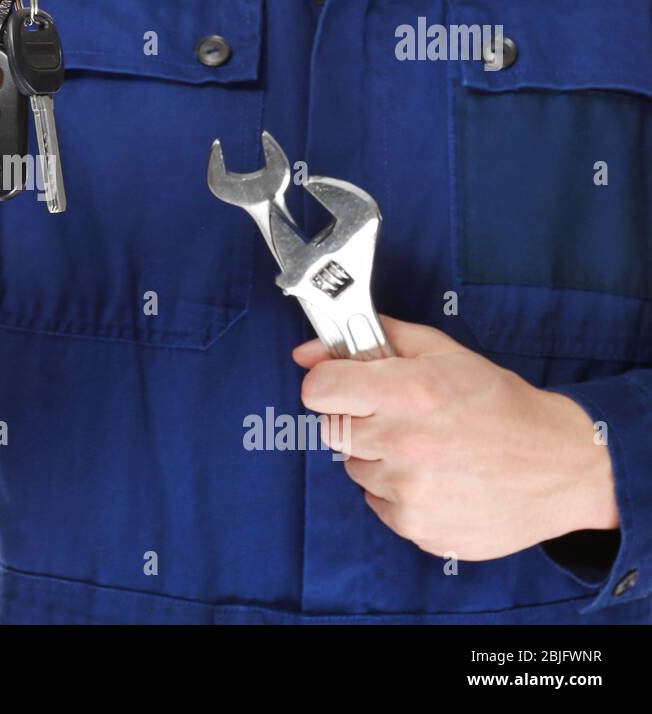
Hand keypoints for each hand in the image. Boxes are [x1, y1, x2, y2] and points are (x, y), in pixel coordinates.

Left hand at [293, 316, 618, 560]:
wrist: (560, 467)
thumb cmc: (499, 404)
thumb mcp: (443, 353)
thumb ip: (373, 340)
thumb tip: (307, 351)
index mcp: (408, 392)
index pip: (319, 390)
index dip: (328, 384)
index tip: (345, 385)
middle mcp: (404, 444)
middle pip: (333, 430)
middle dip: (358, 420)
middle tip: (399, 417)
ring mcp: (409, 492)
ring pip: (356, 468)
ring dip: (381, 458)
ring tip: (429, 449)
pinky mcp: (417, 527)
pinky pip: (379, 503)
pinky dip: (399, 493)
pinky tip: (438, 479)